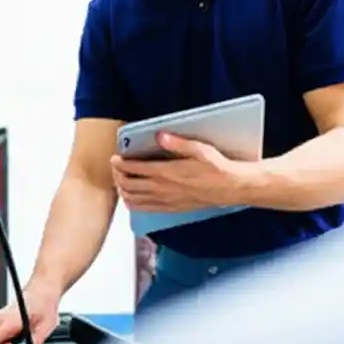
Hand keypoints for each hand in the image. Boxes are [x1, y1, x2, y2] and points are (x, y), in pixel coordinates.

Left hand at [111, 132, 244, 211]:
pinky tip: (132, 198)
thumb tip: (159, 134)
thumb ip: (177, 142)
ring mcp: (165, 201)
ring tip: (121, 181)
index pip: (134, 169)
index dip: (120, 164)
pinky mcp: (170, 209)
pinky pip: (144, 209)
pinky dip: (133, 203)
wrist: (228, 188)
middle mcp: (162, 189)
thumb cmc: (215, 168)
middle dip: (118, 176)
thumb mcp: (198, 149)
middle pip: (129, 185)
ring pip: (134, 199)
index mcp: (166, 172)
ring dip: (123, 190)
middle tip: (116, 168)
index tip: (115, 158)